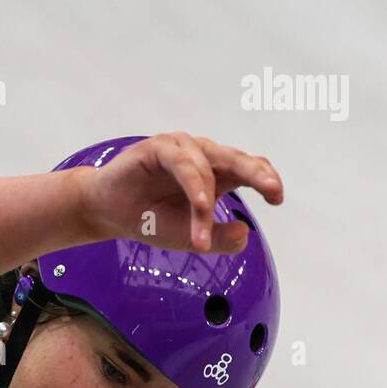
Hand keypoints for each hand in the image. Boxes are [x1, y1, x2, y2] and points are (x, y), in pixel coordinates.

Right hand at [75, 131, 282, 254]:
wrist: (109, 213)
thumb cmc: (149, 219)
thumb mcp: (188, 237)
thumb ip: (217, 238)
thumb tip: (245, 235)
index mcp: (215, 175)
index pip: (247, 169)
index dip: (265, 179)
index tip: (277, 198)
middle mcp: (202, 157)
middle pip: (236, 160)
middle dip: (257, 174)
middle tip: (273, 190)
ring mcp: (182, 150)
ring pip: (207, 169)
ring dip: (207, 204)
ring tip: (201, 239)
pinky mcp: (159, 148)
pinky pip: (183, 164)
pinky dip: (193, 185)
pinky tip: (200, 204)